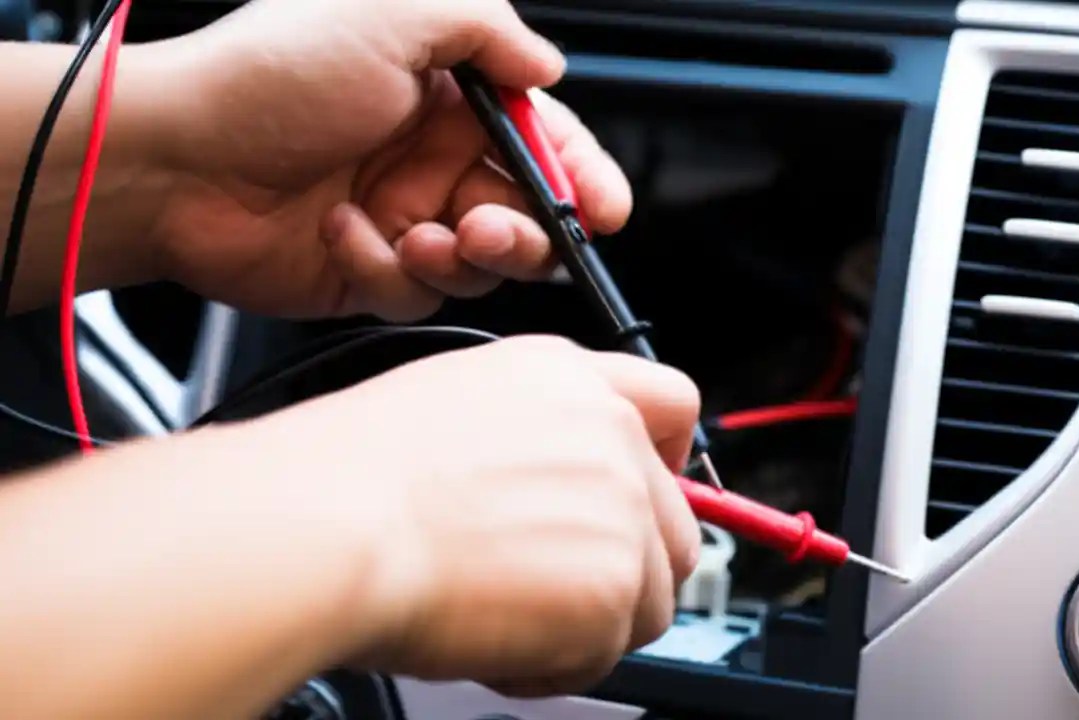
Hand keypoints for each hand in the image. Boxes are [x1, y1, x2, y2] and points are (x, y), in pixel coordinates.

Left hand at [144, 0, 630, 321]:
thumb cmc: (268, 78)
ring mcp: (403, 216)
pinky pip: (416, 291)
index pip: (544, 141)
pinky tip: (343, 231)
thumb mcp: (390, 13)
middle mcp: (431, 158)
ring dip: (462, 257)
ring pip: (481, 264)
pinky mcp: (370, 269)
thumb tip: (547, 65)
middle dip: (526, 233)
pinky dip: (387, 268)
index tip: (602, 208)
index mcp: (449, 96)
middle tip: (493, 229)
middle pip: (526, 213)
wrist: (173, 159)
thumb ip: (488, 30)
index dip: (582, 176)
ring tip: (422, 237)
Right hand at [264, 336, 700, 695]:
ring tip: (500, 619)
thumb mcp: (453, 408)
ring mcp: (623, 510)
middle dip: (621, 569)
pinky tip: (490, 642)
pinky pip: (608, 653)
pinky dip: (554, 666)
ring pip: (647, 598)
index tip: (644, 499)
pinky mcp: (616, 588)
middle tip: (547, 591)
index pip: (672, 405)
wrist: (328, 527)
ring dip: (585, 624)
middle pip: (673, 525)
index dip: (667, 462)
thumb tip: (556, 490)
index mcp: (568, 379)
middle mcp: (610, 435)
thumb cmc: (350, 476)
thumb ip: (534, 437)